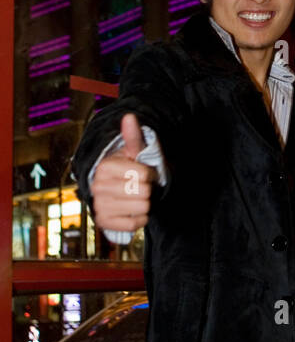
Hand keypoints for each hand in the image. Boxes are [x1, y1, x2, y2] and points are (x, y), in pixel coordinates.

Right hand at [91, 113, 155, 232]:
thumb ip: (133, 136)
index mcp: (104, 167)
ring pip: (141, 207)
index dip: (149, 174)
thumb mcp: (134, 151)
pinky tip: (134, 210)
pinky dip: (140, 218)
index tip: (142, 173)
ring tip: (136, 197)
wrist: (120, 190)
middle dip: (147, 189)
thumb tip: (129, 117)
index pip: (144, 175)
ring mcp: (99, 205)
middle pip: (144, 192)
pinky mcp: (103, 222)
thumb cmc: (130, 168)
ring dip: (145, 204)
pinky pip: (134, 224)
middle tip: (139, 186)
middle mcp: (98, 186)